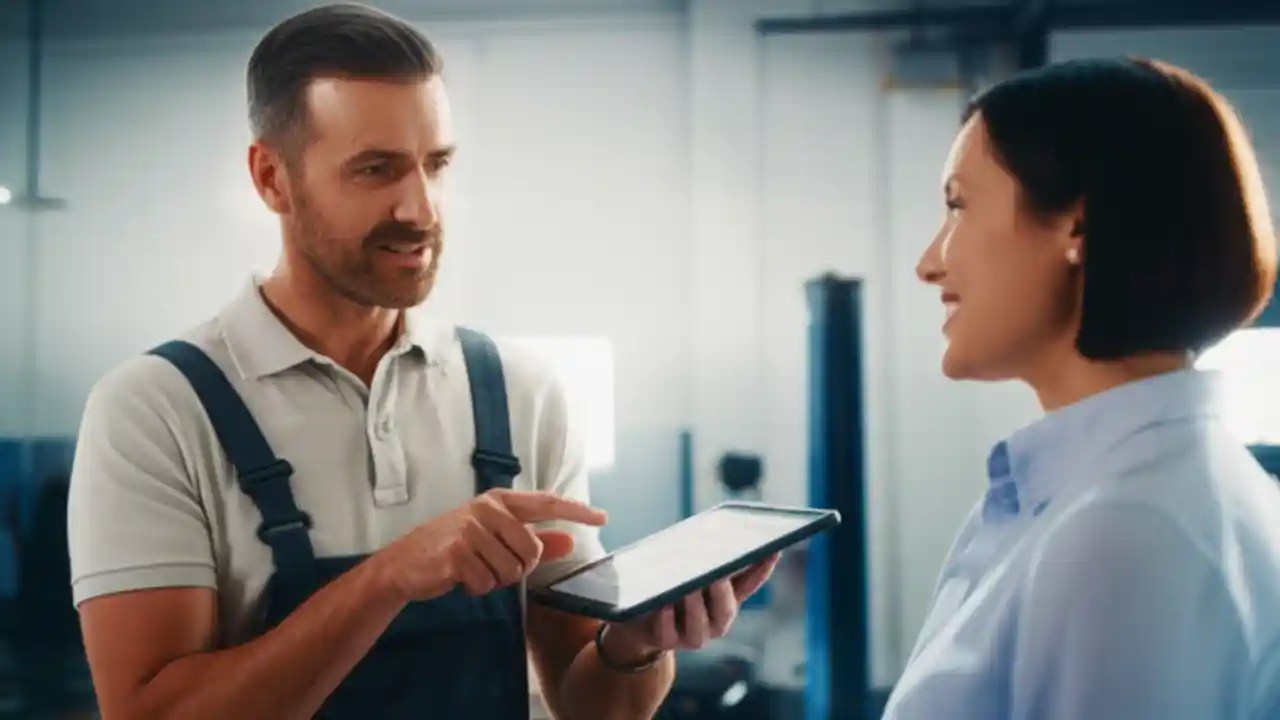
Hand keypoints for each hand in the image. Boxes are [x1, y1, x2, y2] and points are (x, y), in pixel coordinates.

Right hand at [374, 489, 607, 601]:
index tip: (602, 517)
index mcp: (498, 501)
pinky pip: (487, 583)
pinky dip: (476, 588)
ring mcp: (471, 529)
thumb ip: (534, 539)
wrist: (403, 564)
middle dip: (516, 569)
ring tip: (472, 569)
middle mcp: (487, 509)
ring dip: (494, 580)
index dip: (576, 510)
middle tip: (490, 565)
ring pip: (511, 571)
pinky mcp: (458, 552)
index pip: (546, 502)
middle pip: (531, 551)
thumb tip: (570, 541)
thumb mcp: (493, 538)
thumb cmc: (451, 548)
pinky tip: (458, 577)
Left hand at [601, 553, 781, 662]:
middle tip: (718, 573)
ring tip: (688, 586)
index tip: (774, 549)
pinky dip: (667, 619)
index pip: (750, 584)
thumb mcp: (688, 569)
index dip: (763, 569)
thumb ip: (703, 557)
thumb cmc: (670, 585)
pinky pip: (668, 633)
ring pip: (699, 626)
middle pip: (726, 610)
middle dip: (722, 592)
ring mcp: (692, 635)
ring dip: (695, 605)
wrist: (639, 617)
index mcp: (726, 600)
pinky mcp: (667, 642)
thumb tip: (714, 530)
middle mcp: (715, 622)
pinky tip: (663, 605)